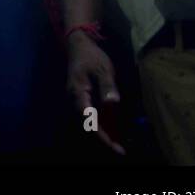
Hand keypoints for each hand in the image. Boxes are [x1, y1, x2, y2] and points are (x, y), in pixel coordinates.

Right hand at [66, 31, 124, 155]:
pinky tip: (112, 127)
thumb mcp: (103, 69)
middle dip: (104, 137)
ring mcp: (76, 99)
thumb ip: (107, 86)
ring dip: (102, 131)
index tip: (114, 145)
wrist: (79, 45)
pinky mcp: (81, 98)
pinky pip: (90, 114)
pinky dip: (101, 123)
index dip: (101, 134)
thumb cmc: (91, 56)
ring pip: (88, 121)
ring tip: (117, 142)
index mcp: (78, 93)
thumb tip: (113, 103)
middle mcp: (74, 99)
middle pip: (87, 124)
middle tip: (120, 148)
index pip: (88, 119)